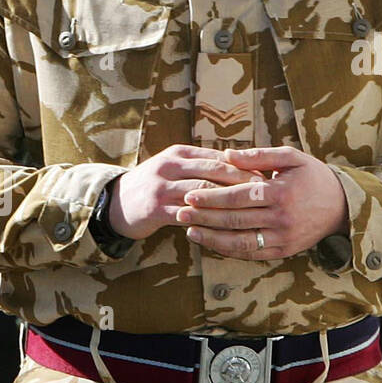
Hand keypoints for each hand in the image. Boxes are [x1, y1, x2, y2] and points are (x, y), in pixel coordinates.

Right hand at [108, 144, 255, 239]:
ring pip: (202, 193)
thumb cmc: (154, 186)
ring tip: (250, 211)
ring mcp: (161, 187)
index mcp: (178, 153)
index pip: (216, 156)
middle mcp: (170, 166)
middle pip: (212, 171)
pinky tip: (224, 229)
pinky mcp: (155, 209)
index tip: (265, 175)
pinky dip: (207, 221)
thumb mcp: (174, 168)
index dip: (242, 165)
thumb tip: (240, 167)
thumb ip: (200, 166)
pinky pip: (187, 215)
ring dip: (227, 202)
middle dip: (240, 181)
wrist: (116, 202)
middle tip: (264, 192)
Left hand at [176, 146, 349, 258]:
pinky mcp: (283, 251)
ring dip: (211, 238)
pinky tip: (211, 243)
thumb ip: (259, 156)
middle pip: (234, 220)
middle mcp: (281, 218)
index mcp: (281, 192)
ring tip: (189, 230)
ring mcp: (283, 238)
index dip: (211, 196)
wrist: (342, 206)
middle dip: (204, 217)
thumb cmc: (313, 177)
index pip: (238, 196)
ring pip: (240, 241)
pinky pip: (251, 253)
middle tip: (180, 212)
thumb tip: (226, 154)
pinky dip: (228, 250)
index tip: (189, 194)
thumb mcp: (292, 157)